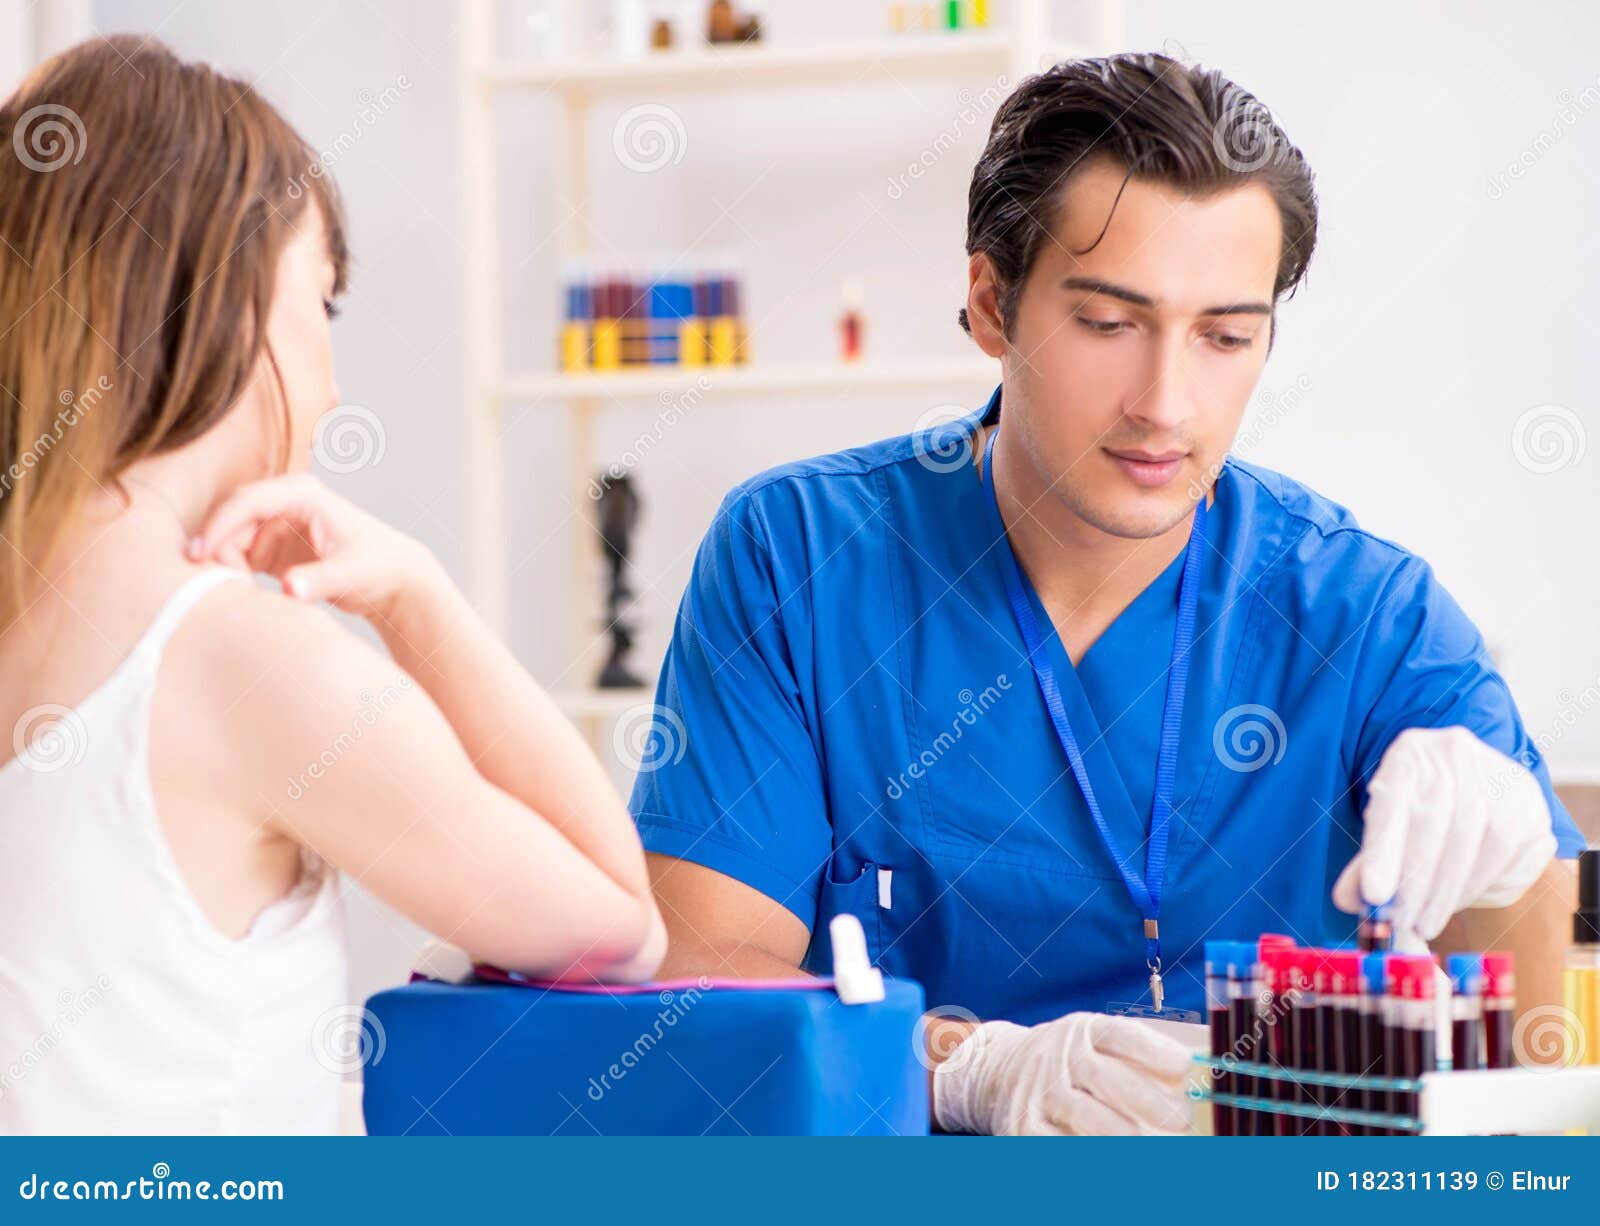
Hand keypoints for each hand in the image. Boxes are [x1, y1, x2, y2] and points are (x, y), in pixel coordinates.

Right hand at [187, 473, 439, 623]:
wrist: (393, 578)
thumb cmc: (379, 566)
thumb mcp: (352, 573)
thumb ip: (320, 580)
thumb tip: (291, 589)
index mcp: (302, 495)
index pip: (247, 501)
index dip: (219, 526)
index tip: (199, 554)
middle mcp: (284, 504)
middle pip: (231, 521)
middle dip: (217, 551)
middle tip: (217, 587)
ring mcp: (275, 526)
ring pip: (230, 542)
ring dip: (224, 566)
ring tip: (232, 596)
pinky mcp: (271, 549)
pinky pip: (238, 558)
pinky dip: (233, 575)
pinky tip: (237, 597)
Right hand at [933, 1012, 1191, 1135]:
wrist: (997, 1068)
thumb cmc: (1064, 1062)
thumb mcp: (1090, 1042)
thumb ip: (1133, 1057)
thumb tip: (1185, 1081)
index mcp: (1082, 1032)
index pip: (1120, 1036)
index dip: (1153, 1051)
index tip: (1184, 1067)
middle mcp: (1059, 1058)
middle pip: (1109, 1080)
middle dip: (1150, 1103)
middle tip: (1180, 1120)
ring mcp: (1040, 1093)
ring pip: (1088, 1119)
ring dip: (1125, 1138)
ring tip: (1153, 1151)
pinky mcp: (1024, 1127)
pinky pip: (1061, 1148)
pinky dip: (1089, 1159)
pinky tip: (1112, 1169)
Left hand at [1333, 725, 1556, 939]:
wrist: (1471, 789)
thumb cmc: (1419, 812)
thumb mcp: (1387, 826)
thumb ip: (1368, 861)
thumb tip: (1348, 900)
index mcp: (1409, 754)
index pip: (1392, 801)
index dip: (1383, 850)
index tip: (1373, 894)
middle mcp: (1455, 754)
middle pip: (1435, 823)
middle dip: (1416, 883)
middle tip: (1401, 923)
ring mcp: (1499, 775)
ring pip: (1478, 839)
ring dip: (1450, 890)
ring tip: (1426, 921)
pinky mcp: (1532, 803)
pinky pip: (1511, 852)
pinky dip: (1482, 884)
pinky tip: (1459, 901)